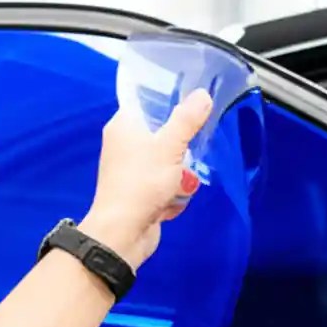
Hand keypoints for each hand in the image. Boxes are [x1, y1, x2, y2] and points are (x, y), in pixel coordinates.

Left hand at [79, 89, 212, 269]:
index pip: (145, 101)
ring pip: (165, 160)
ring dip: (180, 172)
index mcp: (123, 125)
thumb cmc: (142, 182)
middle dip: (180, 144)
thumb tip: (202, 94)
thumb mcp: (170, 146)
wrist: (124, 232)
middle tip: (193, 146)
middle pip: (160, 132)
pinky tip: (176, 199)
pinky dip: (173, 192)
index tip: (190, 102)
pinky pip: (163, 184)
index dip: (167, 100)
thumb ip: (187, 120)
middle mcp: (123, 144)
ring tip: (185, 181)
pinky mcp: (138, 192)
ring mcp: (130, 170)